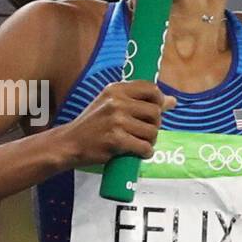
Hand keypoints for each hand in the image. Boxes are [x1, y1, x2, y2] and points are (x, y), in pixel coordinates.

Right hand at [56, 80, 175, 167]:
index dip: (159, 101)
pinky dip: (144, 153)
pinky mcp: (116, 140)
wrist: (69, 143)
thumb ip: (140, 101)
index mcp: (116, 90)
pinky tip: (135, 152)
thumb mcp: (113, 105)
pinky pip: (145, 147)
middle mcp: (117, 102)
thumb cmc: (94, 125)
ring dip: (149, 141)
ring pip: (152, 132)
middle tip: (141, 132)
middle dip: (154, 126)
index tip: (154, 112)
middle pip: (156, 113)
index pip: (151, 89)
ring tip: (136, 142)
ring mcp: (116, 120)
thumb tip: (172, 101)